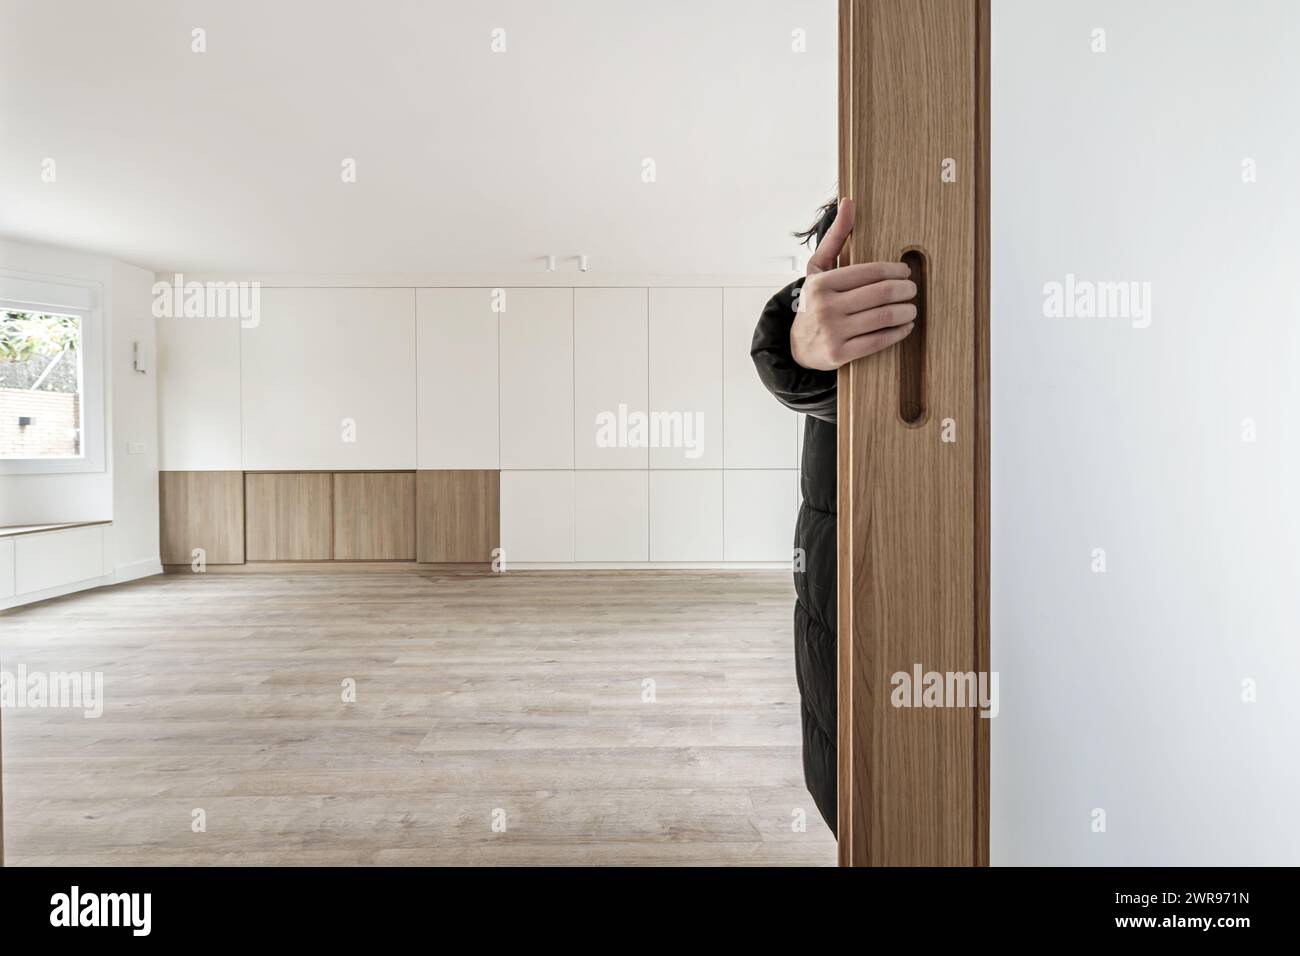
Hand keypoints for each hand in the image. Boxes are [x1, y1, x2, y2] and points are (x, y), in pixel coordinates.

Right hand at [791, 198, 916, 370]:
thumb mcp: (818, 269)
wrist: (796, 345)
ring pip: (884, 317)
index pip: (871, 272)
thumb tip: (849, 202)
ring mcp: (833, 332)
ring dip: (906, 311)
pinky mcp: (839, 354)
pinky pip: (878, 341)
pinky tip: (905, 326)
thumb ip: (836, 237)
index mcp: (822, 283)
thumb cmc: (814, 301)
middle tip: (912, 289)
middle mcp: (826, 307)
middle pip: (882, 294)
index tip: (905, 272)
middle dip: (905, 290)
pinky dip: (898, 333)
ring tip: (911, 308)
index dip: (895, 270)